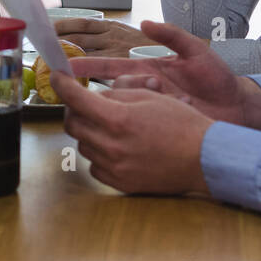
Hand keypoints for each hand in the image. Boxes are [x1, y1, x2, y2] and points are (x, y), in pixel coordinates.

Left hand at [52, 66, 211, 194]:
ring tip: (111, 126)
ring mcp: (113, 167)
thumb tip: (93, 96)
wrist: (204, 159)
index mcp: (118, 119)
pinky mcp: (118, 182)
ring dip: (89, 132)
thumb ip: (116, 94)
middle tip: (85, 104)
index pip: (75, 99)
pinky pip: (94, 166)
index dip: (62, 85)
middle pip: (72, 124)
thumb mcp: (150, 97)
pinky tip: (118, 147)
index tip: (57, 77)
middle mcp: (111, 145)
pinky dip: (99, 154)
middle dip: (74, 110)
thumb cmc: (182, 124)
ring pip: (82, 145)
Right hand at [67, 19, 260, 129]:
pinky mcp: (155, 128)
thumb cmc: (219, 79)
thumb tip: (144, 23)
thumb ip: (172, 34)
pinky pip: (139, 126)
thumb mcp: (197, 51)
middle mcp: (142, 91)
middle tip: (150, 86)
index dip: (86, 66)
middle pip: (112, 89)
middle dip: (119, 89)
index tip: (64, 66)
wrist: (238, 108)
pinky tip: (177, 112)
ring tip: (173, 96)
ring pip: (124, 108)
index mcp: (147, 69)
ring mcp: (147, 111)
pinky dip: (153, 119)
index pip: (108, 67)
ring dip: (143, 101)